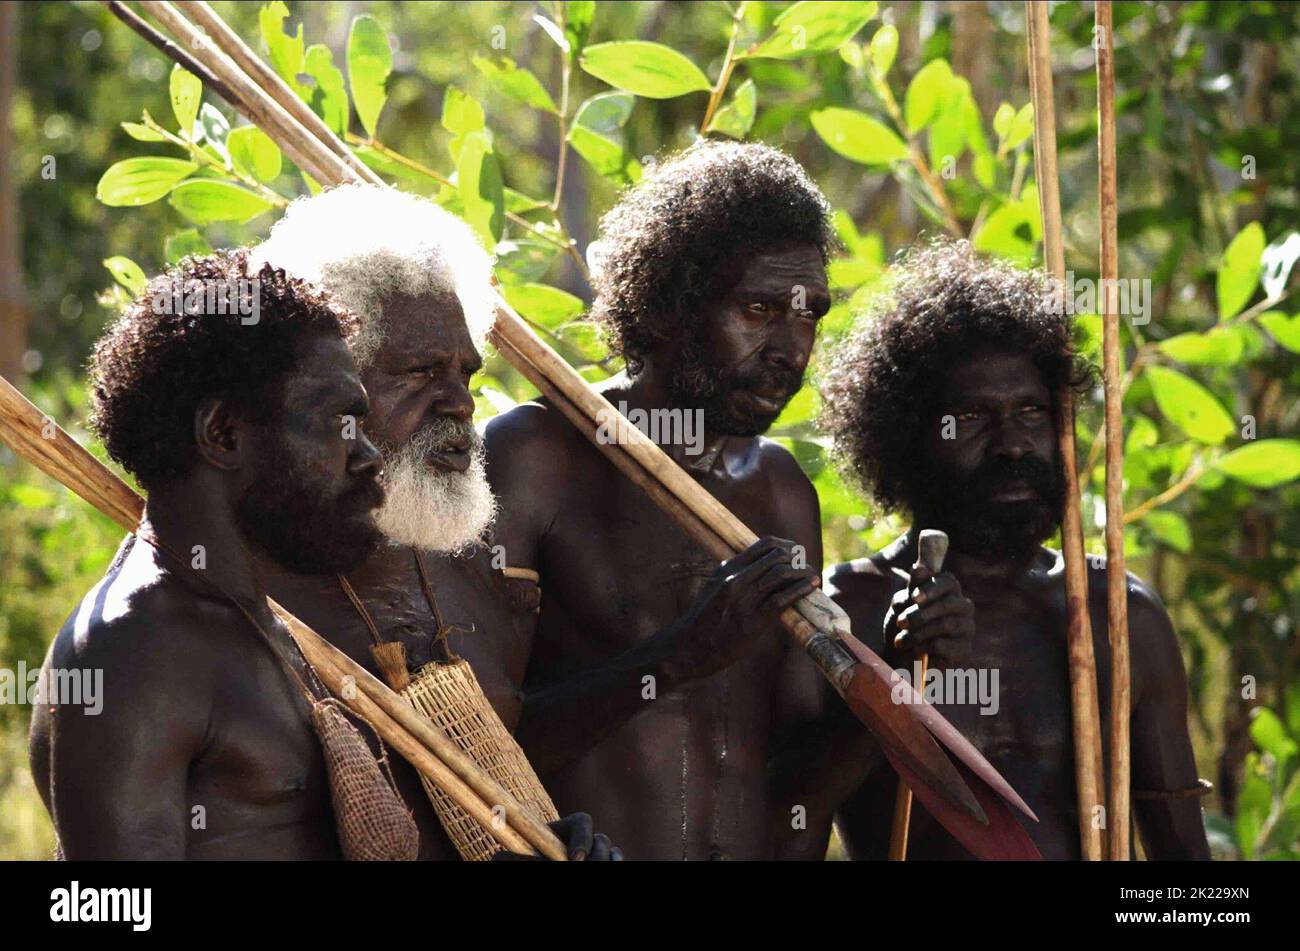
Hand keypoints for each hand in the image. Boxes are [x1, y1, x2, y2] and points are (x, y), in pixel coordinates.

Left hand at [492, 812, 622, 860]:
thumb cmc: (533, 851)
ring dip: (609, 860)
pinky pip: (618, 859)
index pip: (583, 822)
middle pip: (601, 840)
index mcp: (569, 826)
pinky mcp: (606, 860)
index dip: (582, 839)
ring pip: (612, 851)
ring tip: (604, 868)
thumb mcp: (527, 850)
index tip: (575, 859)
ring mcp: (599, 851)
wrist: (541, 853)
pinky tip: (612, 867)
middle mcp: (588, 836)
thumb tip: (497, 856)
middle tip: (583, 865)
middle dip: (596, 855)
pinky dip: (616, 862)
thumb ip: (519, 855)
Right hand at [662, 536, 819, 684]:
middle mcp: (735, 580)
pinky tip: (811, 587)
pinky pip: (781, 600)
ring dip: (803, 573)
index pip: (764, 544)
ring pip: (781, 575)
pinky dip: (800, 591)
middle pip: (777, 557)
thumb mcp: (715, 587)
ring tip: (814, 576)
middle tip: (808, 566)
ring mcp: (743, 600)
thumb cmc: (704, 619)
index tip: (797, 553)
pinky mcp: (751, 622)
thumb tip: (760, 566)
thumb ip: (735, 574)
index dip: (787, 545)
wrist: (690, 647)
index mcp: (727, 568)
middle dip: (798, 559)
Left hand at [884, 563, 974, 663]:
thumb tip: (918, 567)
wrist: (903, 658)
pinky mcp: (965, 649)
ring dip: (918, 633)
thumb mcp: (903, 604)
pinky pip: (945, 645)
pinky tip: (915, 651)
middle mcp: (964, 606)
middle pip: (947, 604)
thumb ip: (913, 587)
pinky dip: (925, 648)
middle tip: (900, 623)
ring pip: (946, 624)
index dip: (931, 588)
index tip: (913, 598)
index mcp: (950, 590)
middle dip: (920, 614)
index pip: (948, 582)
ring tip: (901, 640)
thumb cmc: (905, 625)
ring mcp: (967, 628)